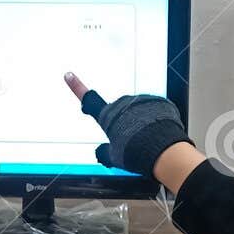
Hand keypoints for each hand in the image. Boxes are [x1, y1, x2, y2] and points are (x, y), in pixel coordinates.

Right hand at [64, 71, 191, 178]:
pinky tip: (158, 132)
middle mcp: (122, 105)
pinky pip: (154, 109)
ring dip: (141, 121)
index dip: (77, 87)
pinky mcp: (158, 101)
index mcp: (108, 117)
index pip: (88, 100)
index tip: (69, 75)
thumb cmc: (137, 154)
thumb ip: (104, 153)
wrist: (164, 151)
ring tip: (148, 139)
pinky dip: (155, 119)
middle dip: (123, 122)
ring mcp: (141, 101)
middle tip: (132, 140)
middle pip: (119, 112)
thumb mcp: (114, 158)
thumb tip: (100, 152)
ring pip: (137, 110)